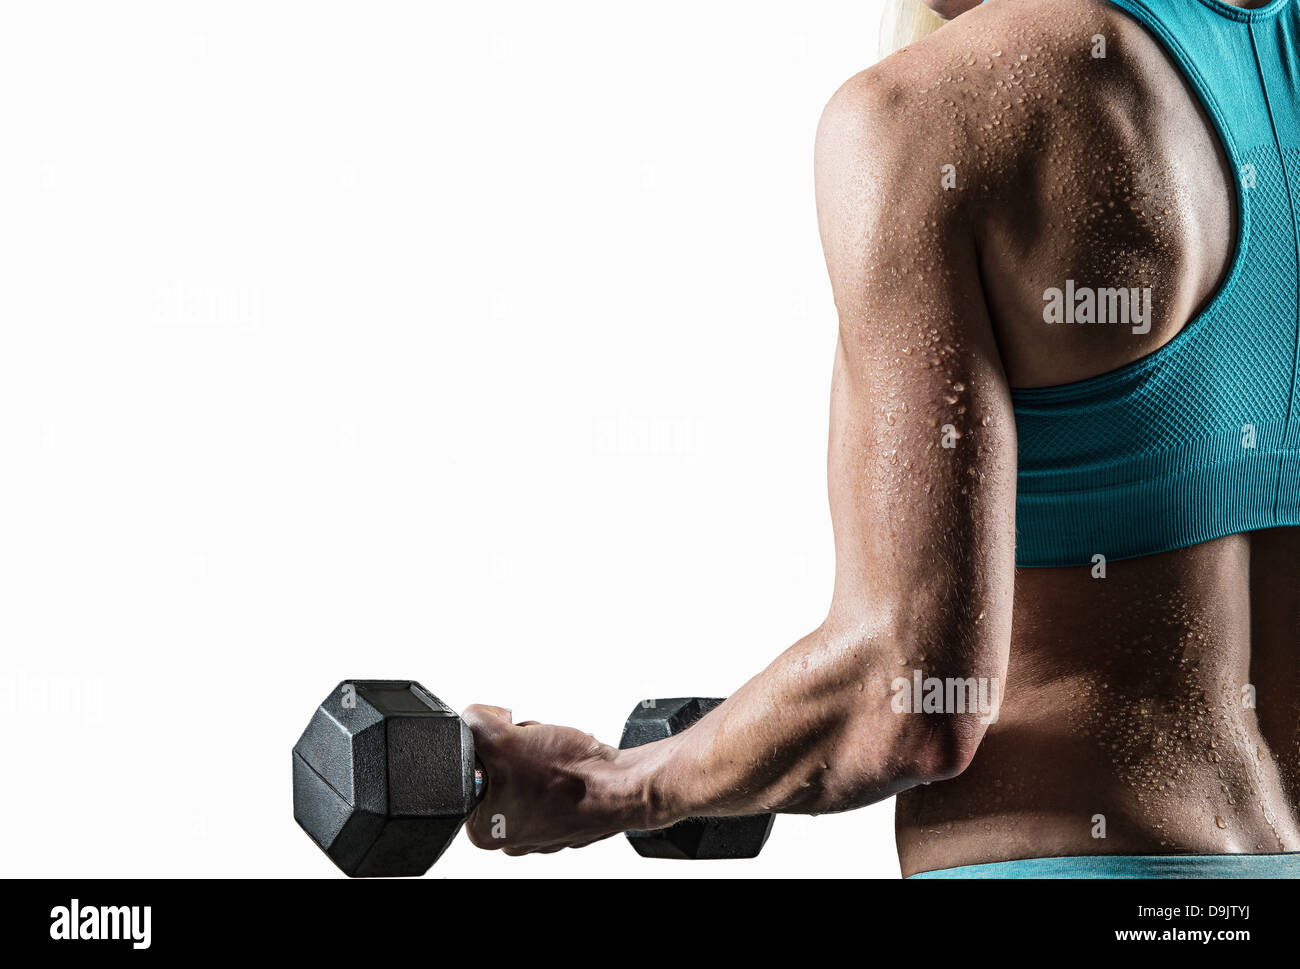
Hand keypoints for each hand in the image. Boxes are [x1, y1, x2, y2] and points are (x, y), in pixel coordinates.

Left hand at [461, 704, 653, 855]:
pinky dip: (559, 763)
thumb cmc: (573, 777)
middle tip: (538, 751)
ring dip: (539, 751)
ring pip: (524, 768)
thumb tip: (472, 716)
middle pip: (498, 769)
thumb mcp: (505, 739)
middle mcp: (510, 836)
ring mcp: (539, 826)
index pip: (470, 770)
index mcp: (485, 830)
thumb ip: (474, 722)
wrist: (624, 785)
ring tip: (556, 756)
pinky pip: (549, 777)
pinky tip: (570, 764)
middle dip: (518, 748)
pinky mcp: (563, 814)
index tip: (513, 748)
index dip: (492, 747)